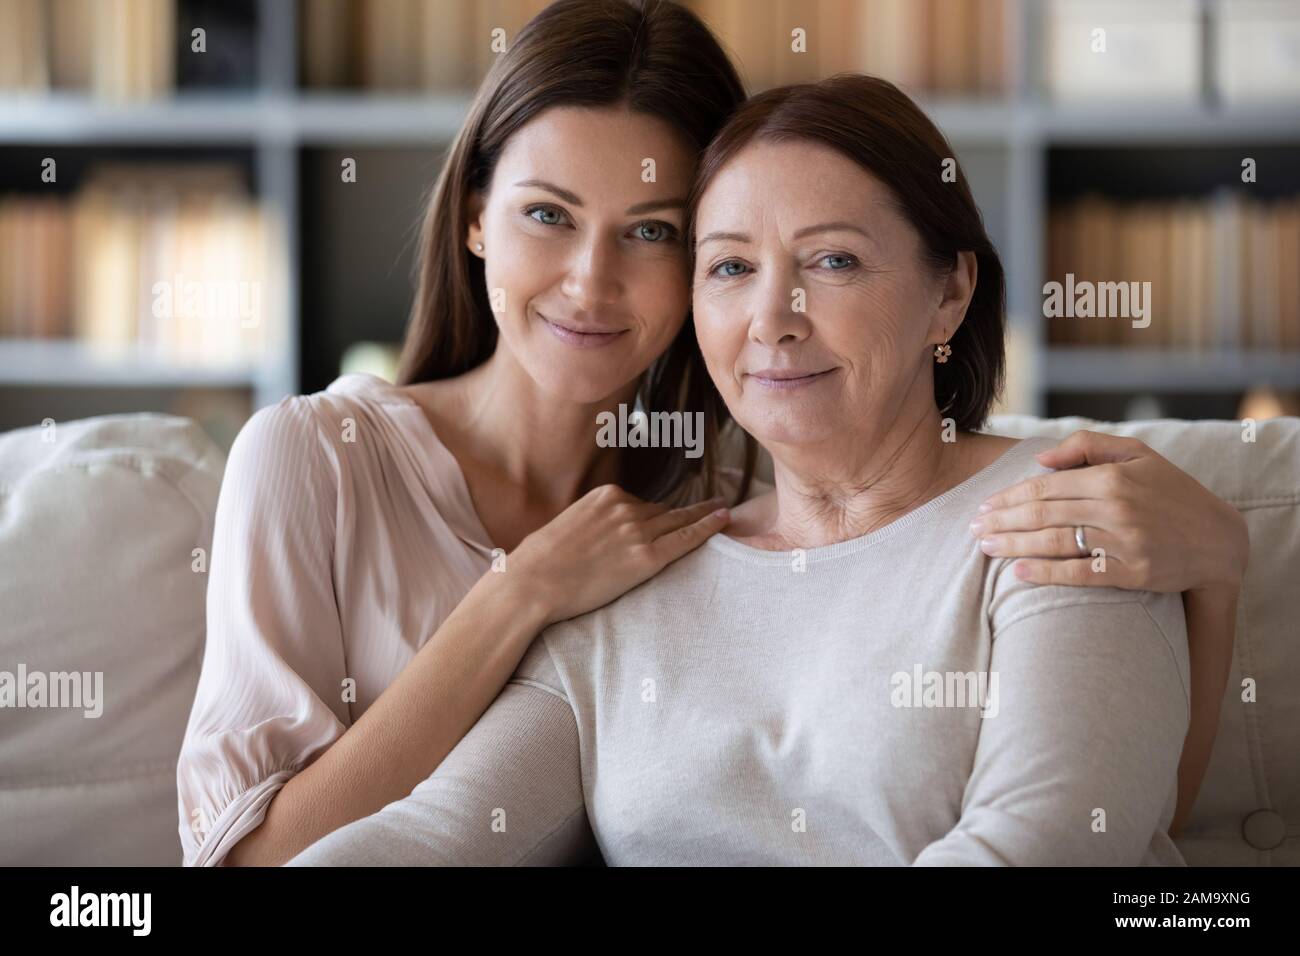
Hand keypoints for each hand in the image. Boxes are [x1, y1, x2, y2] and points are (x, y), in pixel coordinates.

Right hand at [504, 484, 729, 626]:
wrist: (534, 581)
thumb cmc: (541, 560)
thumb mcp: (568, 525)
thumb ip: (591, 522)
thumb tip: (598, 535)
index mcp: (605, 496)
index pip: (639, 504)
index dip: (654, 515)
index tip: (672, 512)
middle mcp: (625, 508)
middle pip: (662, 511)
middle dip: (684, 512)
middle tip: (713, 504)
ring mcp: (637, 531)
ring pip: (677, 520)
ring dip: (702, 515)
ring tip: (723, 511)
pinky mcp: (646, 557)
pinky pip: (685, 538)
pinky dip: (708, 528)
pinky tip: (724, 520)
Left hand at [969, 430, 1248, 592]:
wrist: (1219, 539)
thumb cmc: (1170, 492)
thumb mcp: (1136, 454)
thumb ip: (1087, 446)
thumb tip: (1040, 459)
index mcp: (1111, 478)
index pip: (1045, 488)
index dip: (1009, 498)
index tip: (983, 506)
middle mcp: (1115, 509)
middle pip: (1042, 515)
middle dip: (1002, 522)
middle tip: (972, 529)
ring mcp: (1124, 543)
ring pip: (1055, 543)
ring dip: (1014, 546)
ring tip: (986, 547)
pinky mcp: (1133, 574)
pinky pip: (1080, 574)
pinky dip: (1046, 574)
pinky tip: (1018, 573)